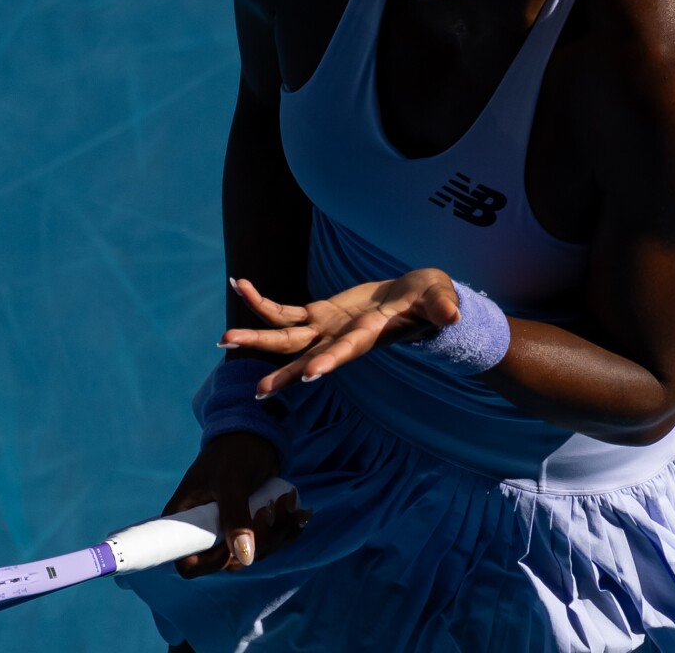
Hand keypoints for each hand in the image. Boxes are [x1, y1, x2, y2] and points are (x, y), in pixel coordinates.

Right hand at [161, 431, 311, 577]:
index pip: (188, 563)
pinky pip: (270, 543)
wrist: (255, 436)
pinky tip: (299, 512)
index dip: (211, 563)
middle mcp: (204, 530)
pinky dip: (287, 530)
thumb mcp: (231, 481)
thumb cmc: (234, 451)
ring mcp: (229, 530)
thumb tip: (244, 558)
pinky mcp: (250, 527)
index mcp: (184, 519)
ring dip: (278, 532)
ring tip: (287, 500)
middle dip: (258, 541)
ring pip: (255, 554)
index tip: (233, 546)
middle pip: (229, 562)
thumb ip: (235, 516)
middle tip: (273, 509)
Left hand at [218, 271, 461, 397]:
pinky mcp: (319, 313)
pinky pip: (284, 309)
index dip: (329, 360)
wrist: (416, 299)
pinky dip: (260, 300)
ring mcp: (326, 329)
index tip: (308, 376)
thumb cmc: (433, 298)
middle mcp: (341, 339)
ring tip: (223, 340)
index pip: (346, 351)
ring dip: (255, 337)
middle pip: (305, 354)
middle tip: (256, 389)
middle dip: (280, 369)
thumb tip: (451, 314)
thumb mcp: (441, 299)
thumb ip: (442, 307)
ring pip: (285, 336)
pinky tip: (239, 285)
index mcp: (369, 335)